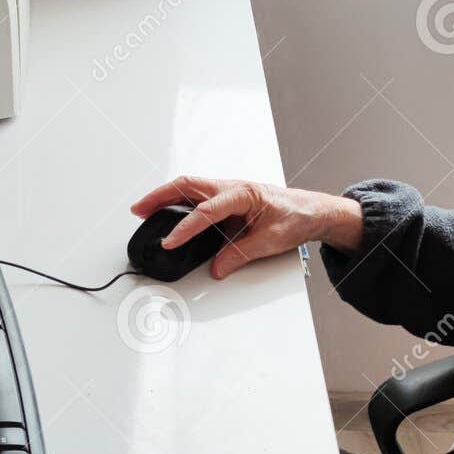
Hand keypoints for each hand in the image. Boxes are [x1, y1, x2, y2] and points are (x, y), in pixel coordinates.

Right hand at [130, 175, 363, 278]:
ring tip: (144, 210)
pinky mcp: (228, 198)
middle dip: (159, 197)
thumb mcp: (271, 241)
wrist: (314, 211)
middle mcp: (232, 187)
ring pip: (189, 188)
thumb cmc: (298, 217)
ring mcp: (228, 191)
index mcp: (243, 193)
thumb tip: (217, 268)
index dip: (185, 227)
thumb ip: (240, 254)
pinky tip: (168, 212)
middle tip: (138, 210)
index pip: (206, 211)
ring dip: (165, 197)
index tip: (170, 241)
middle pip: (187, 186)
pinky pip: (197, 196)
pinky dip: (178, 202)